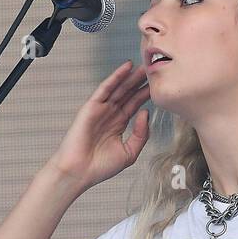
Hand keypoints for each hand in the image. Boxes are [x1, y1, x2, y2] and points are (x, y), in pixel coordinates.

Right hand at [46, 60, 151, 191]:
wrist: (79, 172)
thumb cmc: (100, 167)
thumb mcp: (129, 152)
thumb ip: (141, 134)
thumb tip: (145, 113)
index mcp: (118, 125)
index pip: (134, 105)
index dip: (145, 94)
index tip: (158, 85)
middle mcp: (110, 115)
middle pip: (128, 94)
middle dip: (140, 82)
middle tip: (153, 69)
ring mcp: (100, 110)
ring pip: (119, 89)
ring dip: (131, 77)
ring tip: (143, 66)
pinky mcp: (91, 107)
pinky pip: (105, 88)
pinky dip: (115, 77)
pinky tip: (126, 67)